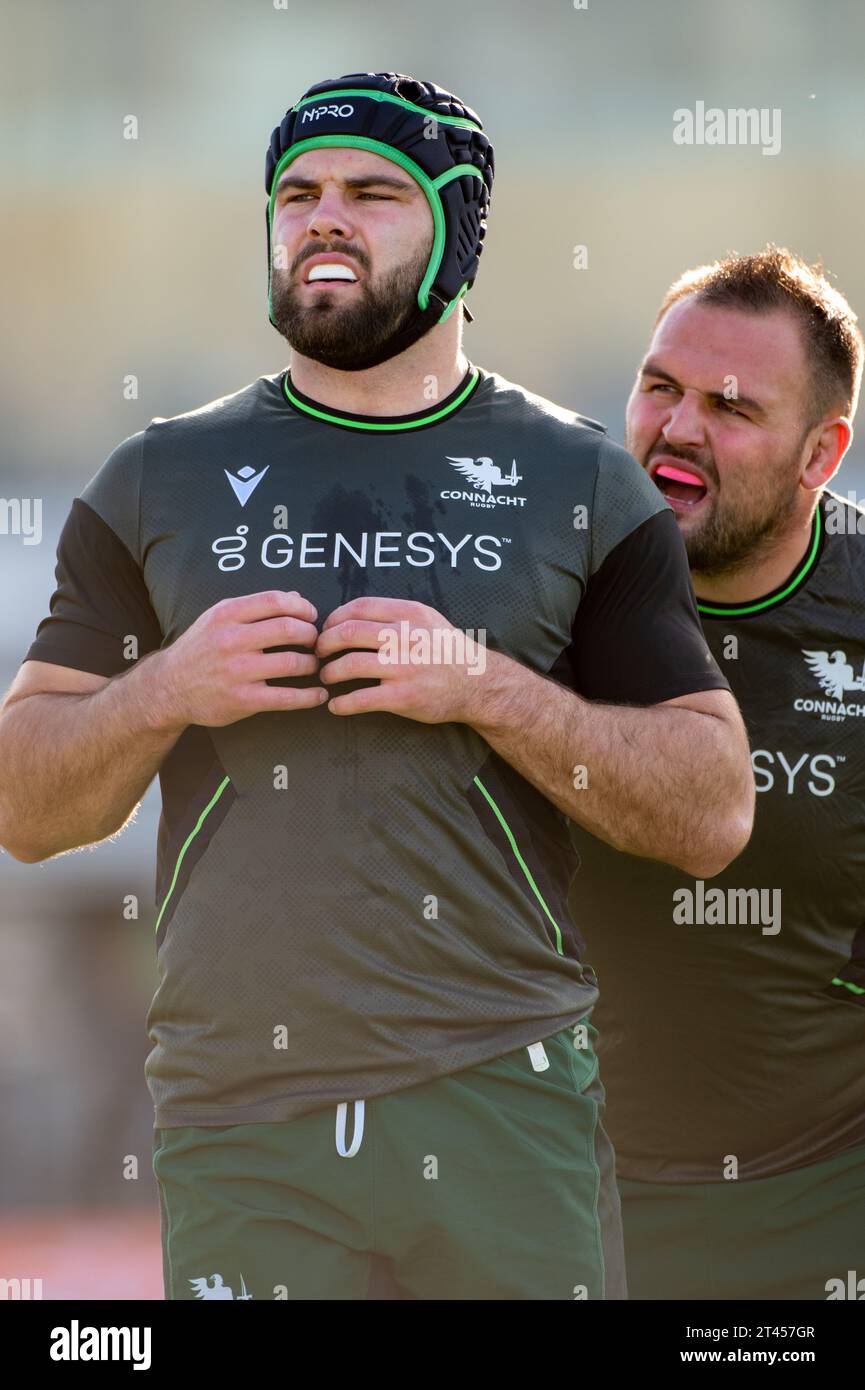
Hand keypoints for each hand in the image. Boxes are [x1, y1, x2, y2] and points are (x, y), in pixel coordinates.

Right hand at [148, 590, 326, 729]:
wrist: (168, 687)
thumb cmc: (200, 649)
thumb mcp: (218, 619)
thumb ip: (255, 607)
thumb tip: (296, 596)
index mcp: (227, 614)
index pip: (276, 601)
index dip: (302, 607)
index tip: (311, 616)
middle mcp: (231, 640)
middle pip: (289, 629)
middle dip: (311, 635)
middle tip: (315, 642)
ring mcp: (237, 671)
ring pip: (292, 662)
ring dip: (312, 664)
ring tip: (314, 665)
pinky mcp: (243, 699)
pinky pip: (286, 697)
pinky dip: (309, 697)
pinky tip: (318, 696)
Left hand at [316, 597, 489, 721]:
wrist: (477, 683)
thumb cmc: (447, 650)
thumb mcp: (427, 619)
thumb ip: (395, 614)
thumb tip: (352, 615)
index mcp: (410, 614)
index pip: (359, 607)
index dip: (334, 618)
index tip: (327, 628)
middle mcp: (406, 637)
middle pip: (348, 633)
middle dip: (324, 644)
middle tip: (319, 652)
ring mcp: (404, 667)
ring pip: (349, 665)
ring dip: (329, 672)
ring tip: (326, 677)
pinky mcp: (403, 696)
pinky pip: (360, 699)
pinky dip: (341, 703)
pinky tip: (336, 705)